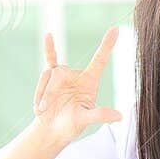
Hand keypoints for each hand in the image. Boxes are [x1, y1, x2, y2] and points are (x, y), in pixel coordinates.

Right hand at [32, 28, 122, 144]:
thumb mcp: (84, 120)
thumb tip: (118, 117)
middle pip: (60, 73)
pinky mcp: (51, 78)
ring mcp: (64, 75)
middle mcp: (77, 75)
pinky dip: (49, 48)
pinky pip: (49, 60)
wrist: (51, 130)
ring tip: (40, 110)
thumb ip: (99, 115)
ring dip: (41, 93)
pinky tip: (48, 36)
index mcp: (90, 83)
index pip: (100, 60)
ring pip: (48, 75)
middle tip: (43, 109)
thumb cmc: (69, 126)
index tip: (115, 29)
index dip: (107, 45)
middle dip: (49, 92)